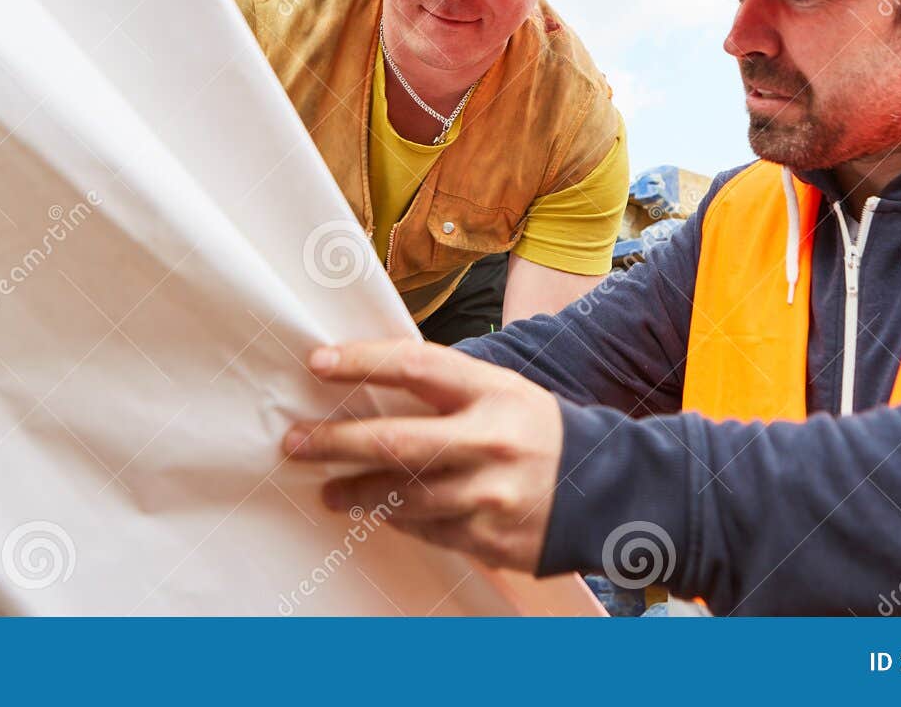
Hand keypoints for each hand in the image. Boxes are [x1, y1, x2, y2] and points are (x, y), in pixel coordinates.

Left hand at [281, 339, 562, 572]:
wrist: (605, 489)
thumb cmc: (536, 431)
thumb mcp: (501, 392)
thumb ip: (444, 389)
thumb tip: (367, 386)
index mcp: (491, 391)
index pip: (415, 367)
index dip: (362, 362)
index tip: (317, 362)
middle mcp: (490, 441)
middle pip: (395, 442)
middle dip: (335, 442)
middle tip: (294, 441)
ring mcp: (489, 494)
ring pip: (403, 496)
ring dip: (357, 492)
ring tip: (329, 490)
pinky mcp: (488, 537)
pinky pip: (426, 530)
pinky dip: (397, 520)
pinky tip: (376, 513)